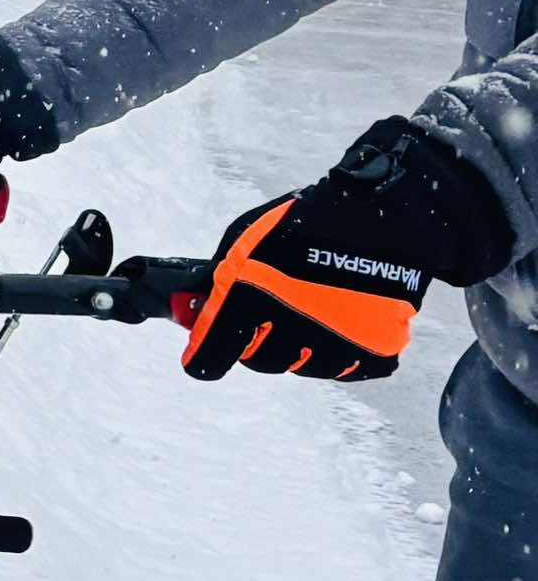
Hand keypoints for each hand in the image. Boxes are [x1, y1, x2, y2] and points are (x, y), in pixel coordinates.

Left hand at [185, 117, 512, 381]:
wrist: (382, 212)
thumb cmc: (306, 220)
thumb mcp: (244, 239)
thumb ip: (219, 279)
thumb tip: (198, 309)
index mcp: (251, 299)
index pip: (211, 357)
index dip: (205, 356)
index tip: (204, 355)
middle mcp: (291, 327)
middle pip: (259, 361)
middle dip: (256, 341)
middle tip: (268, 314)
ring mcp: (337, 342)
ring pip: (302, 366)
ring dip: (299, 346)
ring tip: (311, 309)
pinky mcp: (376, 348)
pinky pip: (346, 368)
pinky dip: (340, 351)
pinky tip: (341, 321)